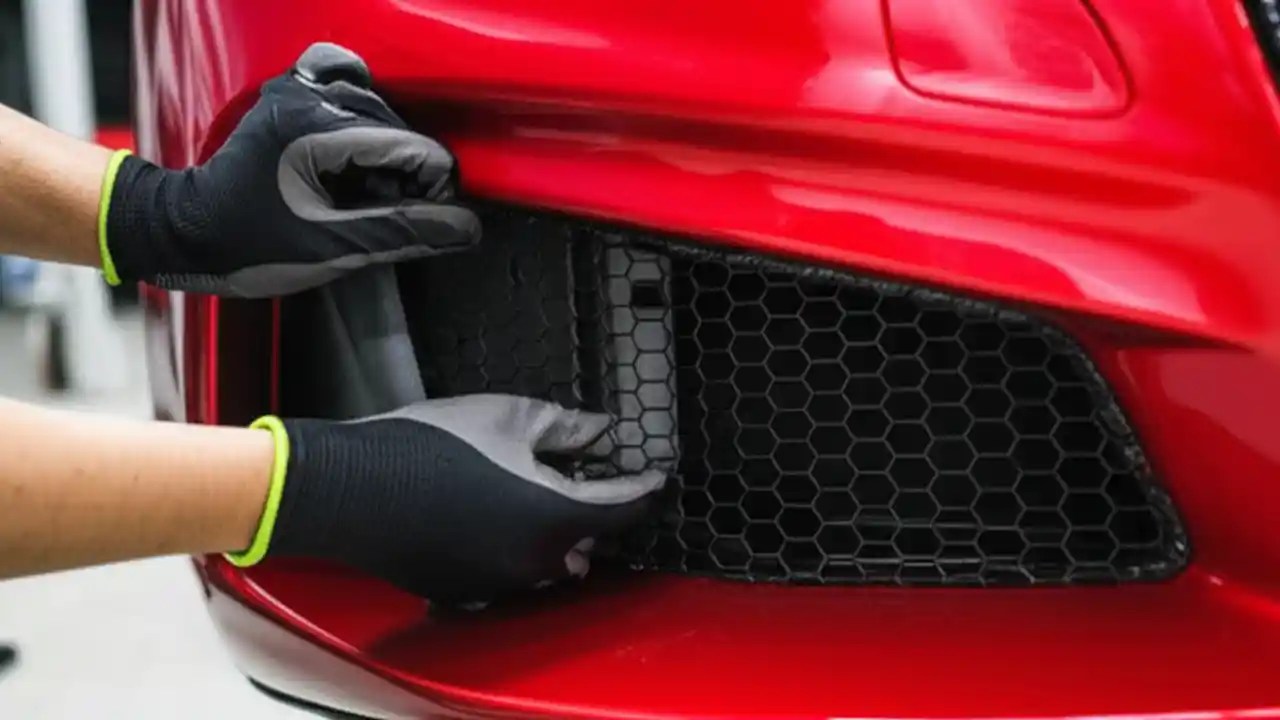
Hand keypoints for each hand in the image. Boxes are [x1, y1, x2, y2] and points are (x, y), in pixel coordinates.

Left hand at [100, 42, 479, 296]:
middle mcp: (310, 96)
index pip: (417, 149)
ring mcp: (299, 90)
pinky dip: (367, 123)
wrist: (183, 233)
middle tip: (386, 218)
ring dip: (390, 158)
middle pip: (405, 130)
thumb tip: (464, 227)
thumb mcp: (332, 248)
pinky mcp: (292, 94)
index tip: (422, 224)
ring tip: (365, 196)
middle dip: (411, 178)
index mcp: (319, 130)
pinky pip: (351, 89)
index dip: (434, 193)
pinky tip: (357, 159)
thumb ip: (405, 232)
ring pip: (385, 113)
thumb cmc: (242, 244)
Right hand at [235, 395, 666, 604]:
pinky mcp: (465, 590)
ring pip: (548, 559)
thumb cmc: (430, 445)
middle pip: (587, 538)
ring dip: (554, 530)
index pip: (623, 507)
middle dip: (594, 507)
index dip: (646, 487)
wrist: (352, 487)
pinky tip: (492, 512)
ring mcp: (499, 583)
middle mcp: (535, 562)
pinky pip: (507, 571)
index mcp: (556, 518)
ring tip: (536, 488)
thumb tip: (602, 430)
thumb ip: (567, 428)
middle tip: (586, 470)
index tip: (658, 474)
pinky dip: (513, 545)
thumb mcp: (509, 418)